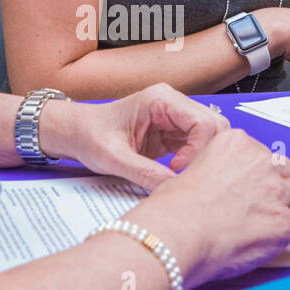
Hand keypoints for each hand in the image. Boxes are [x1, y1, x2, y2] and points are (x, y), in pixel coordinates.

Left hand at [62, 83, 233, 191]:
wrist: (75, 133)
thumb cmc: (90, 135)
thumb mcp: (114, 158)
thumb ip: (145, 173)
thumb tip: (174, 190)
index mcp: (162, 99)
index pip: (203, 122)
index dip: (199, 150)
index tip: (177, 170)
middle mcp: (173, 105)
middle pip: (214, 128)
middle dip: (205, 155)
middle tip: (183, 177)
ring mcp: (175, 119)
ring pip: (209, 139)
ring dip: (200, 160)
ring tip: (178, 177)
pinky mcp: (173, 135)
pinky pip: (197, 148)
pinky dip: (193, 164)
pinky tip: (176, 176)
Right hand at [149, 129, 289, 288]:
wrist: (177, 234)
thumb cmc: (174, 210)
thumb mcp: (189, 170)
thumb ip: (214, 171)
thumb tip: (217, 186)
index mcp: (235, 143)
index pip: (261, 152)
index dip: (259, 171)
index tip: (254, 182)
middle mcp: (259, 162)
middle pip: (285, 170)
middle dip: (277, 186)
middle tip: (264, 202)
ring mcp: (274, 192)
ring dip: (289, 208)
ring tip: (277, 220)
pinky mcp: (283, 222)